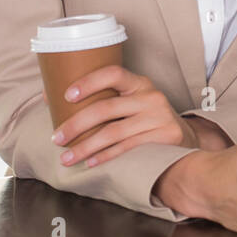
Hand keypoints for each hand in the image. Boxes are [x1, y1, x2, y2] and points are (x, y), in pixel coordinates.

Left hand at [52, 65, 200, 167]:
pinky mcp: (165, 136)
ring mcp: (160, 117)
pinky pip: (127, 148)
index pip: (113, 73)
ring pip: (113, 133)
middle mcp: (151, 97)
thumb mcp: (132, 102)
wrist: (184, 138)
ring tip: (66, 157)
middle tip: (56, 138)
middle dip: (76, 124)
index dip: (89, 82)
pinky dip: (105, 157)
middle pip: (106, 108)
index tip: (67, 96)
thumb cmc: (146, 119)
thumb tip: (52, 99)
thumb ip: (104, 99)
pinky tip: (90, 162)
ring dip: (85, 147)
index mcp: (140, 83)